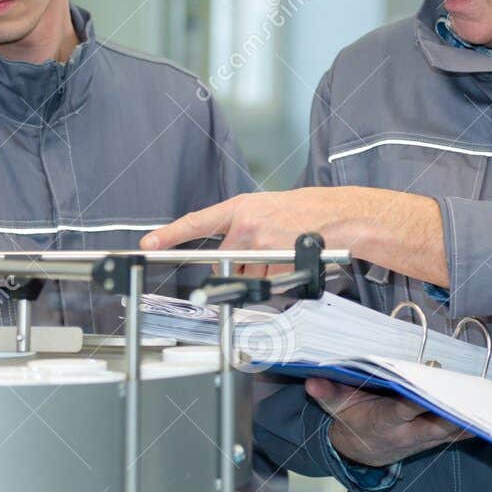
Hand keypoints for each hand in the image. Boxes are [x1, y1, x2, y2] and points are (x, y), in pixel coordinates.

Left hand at [140, 187, 447, 285]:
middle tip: (267, 257)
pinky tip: (291, 264)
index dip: (170, 234)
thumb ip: (246, 230)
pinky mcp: (272, 262)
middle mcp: (245, 224)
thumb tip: (231, 257)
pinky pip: (263, 284)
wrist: (343, 216)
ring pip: (246, 275)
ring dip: (261, 276)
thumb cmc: (309, 214)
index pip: (198, 221)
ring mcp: (258, 244)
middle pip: (227, 260)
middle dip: (242, 268)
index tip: (149, 243)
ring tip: (286, 256)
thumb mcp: (271, 212)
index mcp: (242, 207)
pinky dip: (275, 282)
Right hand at [306, 376, 470, 466]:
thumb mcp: (337, 408)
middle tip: (476, 395)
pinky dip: (478, 423)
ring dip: (473, 417)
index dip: (415, 402)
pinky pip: (462, 432)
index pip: (402, 410)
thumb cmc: (353, 422)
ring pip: (455, 429)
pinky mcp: (438, 438)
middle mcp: (410, 432)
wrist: (362, 453)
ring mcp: (427, 438)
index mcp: (386, 421)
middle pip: (438, 423)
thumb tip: (312, 382)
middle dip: (456, 411)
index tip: (428, 389)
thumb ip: (328, 393)